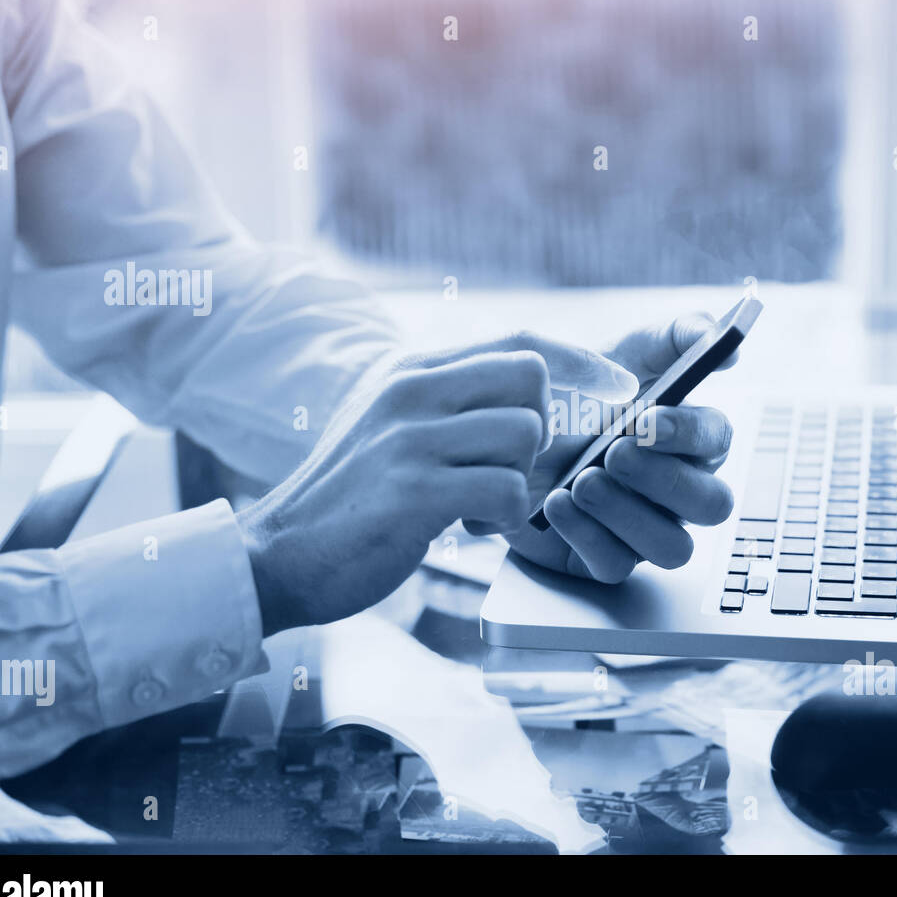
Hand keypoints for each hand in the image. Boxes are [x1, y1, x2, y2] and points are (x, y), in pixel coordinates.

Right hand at [237, 334, 638, 633]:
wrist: (277, 556)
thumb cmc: (349, 501)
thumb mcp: (391, 431)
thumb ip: (448, 407)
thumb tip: (530, 404)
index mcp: (411, 372)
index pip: (518, 341)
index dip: (579, 361)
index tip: (619, 387)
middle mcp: (411, 390)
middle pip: (531, 376)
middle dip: (543, 430)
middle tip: (510, 471)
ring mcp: (410, 437)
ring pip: (525, 434)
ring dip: (520, 481)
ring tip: (481, 507)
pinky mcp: (414, 490)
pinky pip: (507, 490)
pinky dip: (504, 519)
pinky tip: (469, 530)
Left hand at [504, 314, 736, 582]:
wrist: (501, 429)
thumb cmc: (572, 392)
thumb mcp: (619, 350)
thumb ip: (675, 336)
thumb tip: (724, 342)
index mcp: (688, 439)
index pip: (718, 441)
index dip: (691, 434)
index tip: (649, 418)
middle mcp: (676, 490)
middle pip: (712, 505)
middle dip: (667, 480)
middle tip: (615, 451)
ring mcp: (643, 530)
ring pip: (672, 547)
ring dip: (630, 513)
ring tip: (583, 480)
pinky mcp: (603, 559)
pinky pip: (615, 565)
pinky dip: (586, 534)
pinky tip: (556, 502)